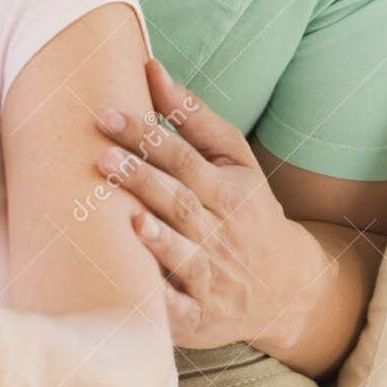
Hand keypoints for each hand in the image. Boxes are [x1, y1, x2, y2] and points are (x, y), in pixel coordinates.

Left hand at [94, 58, 319, 350]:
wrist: (286, 286)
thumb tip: (150, 67)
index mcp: (228, 191)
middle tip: (101, 158)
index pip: (182, 159)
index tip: (105, 116)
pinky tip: (138, 288)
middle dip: (141, 181)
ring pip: (183, 256)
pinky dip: (161, 301)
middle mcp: (221, 233)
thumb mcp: (235, 160)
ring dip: (156, 240)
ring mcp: (212, 278)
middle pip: (179, 203)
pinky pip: (180, 311)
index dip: (145, 136)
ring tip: (126, 219)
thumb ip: (193, 117)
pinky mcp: (201, 318)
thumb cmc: (248, 209)